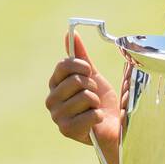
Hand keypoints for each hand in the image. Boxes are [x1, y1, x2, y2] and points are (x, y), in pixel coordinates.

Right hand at [46, 32, 122, 147]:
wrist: (113, 126)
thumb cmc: (102, 102)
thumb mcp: (93, 76)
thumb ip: (82, 56)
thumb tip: (70, 33)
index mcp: (55, 84)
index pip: (64, 65)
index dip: (82, 66)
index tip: (89, 72)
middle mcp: (51, 100)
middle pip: (76, 80)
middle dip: (93, 87)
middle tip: (93, 96)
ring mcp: (57, 116)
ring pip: (85, 97)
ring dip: (97, 102)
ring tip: (94, 109)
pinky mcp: (67, 130)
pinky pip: (90, 114)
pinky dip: (99, 116)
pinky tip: (95, 121)